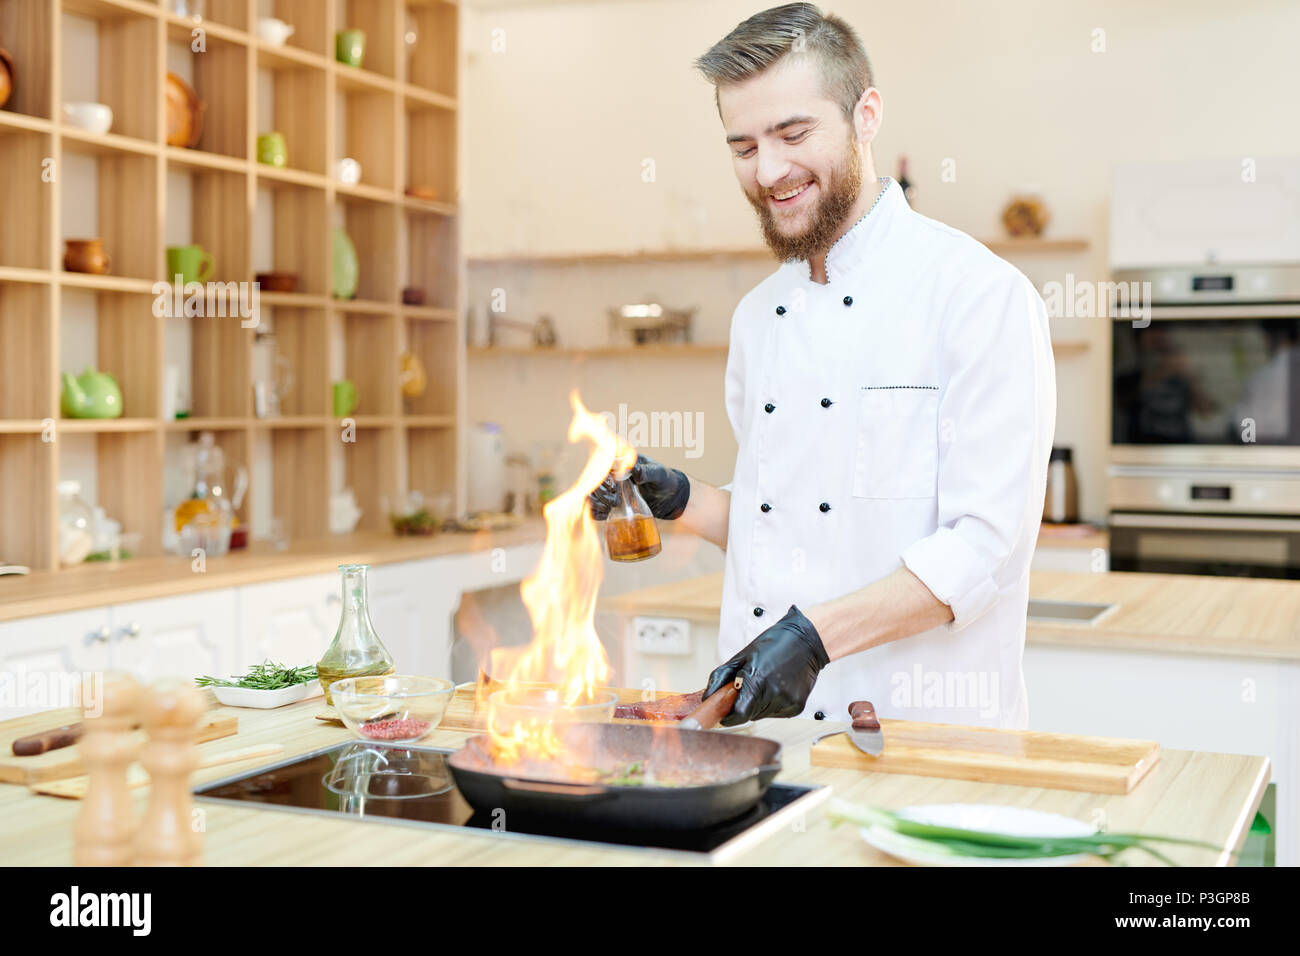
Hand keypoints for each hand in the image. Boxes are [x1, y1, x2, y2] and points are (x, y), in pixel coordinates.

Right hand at [587, 453, 690, 520]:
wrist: (672, 498)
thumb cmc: (666, 481)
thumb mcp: (658, 475)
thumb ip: (646, 472)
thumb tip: (633, 470)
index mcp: (623, 462)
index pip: (603, 465)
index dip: (603, 476)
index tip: (613, 486)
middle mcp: (614, 475)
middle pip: (594, 480)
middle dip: (600, 491)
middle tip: (614, 500)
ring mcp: (612, 490)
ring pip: (593, 494)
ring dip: (595, 501)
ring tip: (608, 508)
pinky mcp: (613, 504)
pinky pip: (597, 507)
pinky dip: (596, 512)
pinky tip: (603, 514)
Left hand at [703, 606, 828, 724]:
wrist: (805, 641)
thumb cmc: (773, 644)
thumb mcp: (741, 656)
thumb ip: (720, 677)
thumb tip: (706, 697)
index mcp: (757, 679)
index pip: (739, 714)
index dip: (729, 717)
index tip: (725, 714)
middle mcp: (773, 693)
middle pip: (749, 715)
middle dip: (744, 706)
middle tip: (748, 689)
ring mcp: (787, 701)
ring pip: (762, 715)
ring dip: (758, 705)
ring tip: (765, 684)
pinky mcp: (797, 707)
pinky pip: (777, 713)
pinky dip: (773, 704)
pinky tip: (778, 688)